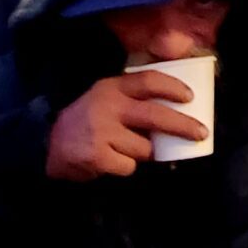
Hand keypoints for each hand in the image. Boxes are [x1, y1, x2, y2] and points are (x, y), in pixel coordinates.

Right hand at [46, 71, 208, 181]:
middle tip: (201, 133)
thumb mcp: (104, 97)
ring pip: (145, 148)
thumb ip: (132, 97)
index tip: (190, 97)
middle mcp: (108, 107)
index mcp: (111, 88)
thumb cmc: (85, 120)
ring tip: (124, 148)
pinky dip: (125, 167)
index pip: (148, 81)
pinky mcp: (98, 157)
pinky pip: (130, 166)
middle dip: (184, 126)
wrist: (46, 143)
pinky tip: (110, 160)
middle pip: (156, 115)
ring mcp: (102, 133)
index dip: (172, 88)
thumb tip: (176, 107)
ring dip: (143, 152)